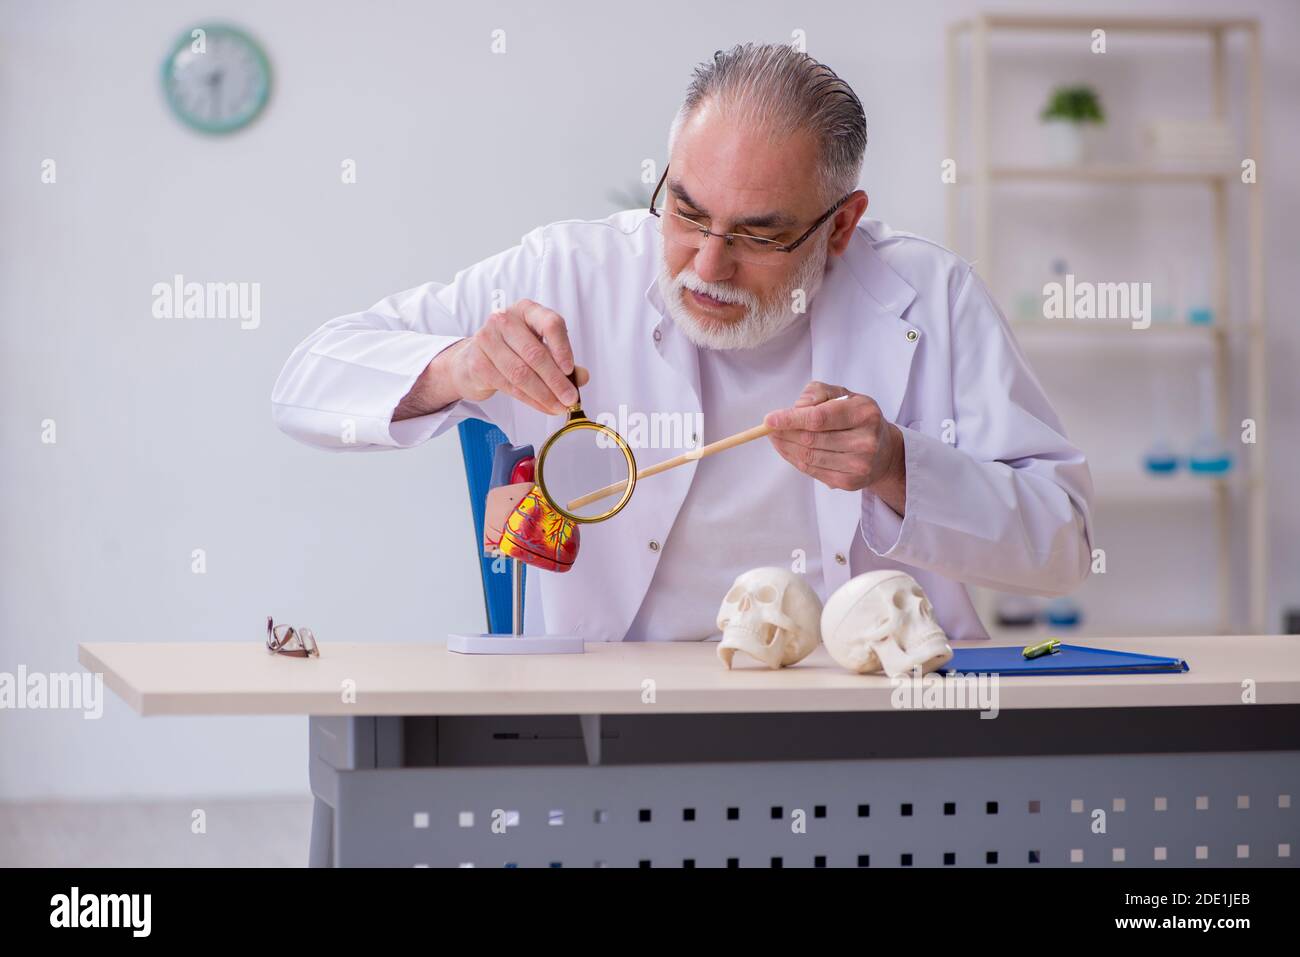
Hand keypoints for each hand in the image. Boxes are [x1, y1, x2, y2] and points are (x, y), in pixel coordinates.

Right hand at [448, 299, 588, 414]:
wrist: (474, 357)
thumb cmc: (513, 349)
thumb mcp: (540, 347)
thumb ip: (563, 360)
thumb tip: (582, 377)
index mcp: (527, 310)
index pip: (550, 324)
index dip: (562, 348)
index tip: (570, 370)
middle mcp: (505, 320)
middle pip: (535, 353)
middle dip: (556, 381)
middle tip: (570, 398)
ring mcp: (487, 340)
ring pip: (521, 373)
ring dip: (544, 394)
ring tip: (559, 406)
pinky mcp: (478, 363)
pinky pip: (510, 386)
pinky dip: (531, 400)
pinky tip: (543, 406)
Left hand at [763, 382, 905, 502]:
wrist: (883, 450)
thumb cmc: (855, 416)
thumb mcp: (841, 394)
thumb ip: (817, 393)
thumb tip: (795, 408)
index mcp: (864, 413)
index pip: (820, 418)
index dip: (791, 419)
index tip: (769, 420)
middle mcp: (865, 441)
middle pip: (811, 439)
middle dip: (784, 434)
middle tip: (769, 429)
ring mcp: (859, 464)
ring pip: (809, 457)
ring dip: (786, 448)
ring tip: (776, 438)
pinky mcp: (850, 482)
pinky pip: (812, 471)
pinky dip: (795, 460)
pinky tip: (789, 450)